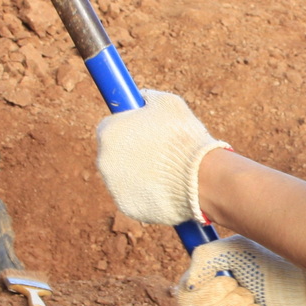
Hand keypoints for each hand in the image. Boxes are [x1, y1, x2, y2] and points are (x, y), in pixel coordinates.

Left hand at [95, 90, 227, 226]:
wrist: (201, 178)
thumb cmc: (185, 137)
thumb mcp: (168, 103)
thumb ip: (148, 98)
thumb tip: (142, 98)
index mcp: (109, 131)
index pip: (110, 127)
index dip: (128, 129)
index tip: (142, 132)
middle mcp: (103, 160)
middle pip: (113, 153)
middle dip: (131, 152)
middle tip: (158, 152)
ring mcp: (113, 186)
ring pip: (123, 176)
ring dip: (139, 172)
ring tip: (167, 170)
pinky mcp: (125, 206)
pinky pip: (133, 196)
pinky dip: (146, 192)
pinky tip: (166, 187)